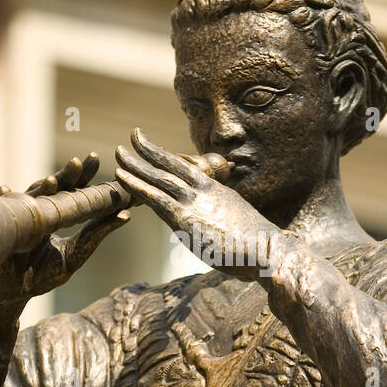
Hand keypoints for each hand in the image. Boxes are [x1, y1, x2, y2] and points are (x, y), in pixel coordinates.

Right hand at [0, 153, 129, 342]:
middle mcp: (37, 211)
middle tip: (80, 163)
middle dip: (66, 175)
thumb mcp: (75, 254)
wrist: (11, 291)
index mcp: (57, 214)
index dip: (83, 175)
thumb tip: (127, 215)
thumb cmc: (43, 273)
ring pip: (30, 198)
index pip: (73, 190)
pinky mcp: (1, 233)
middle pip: (54, 188)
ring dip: (41, 190)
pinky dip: (3, 201)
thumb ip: (96, 234)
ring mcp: (18, 219)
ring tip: (53, 182)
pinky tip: (6, 189)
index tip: (95, 158)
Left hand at [115, 129, 279, 280]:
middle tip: (134, 136)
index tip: (158, 150)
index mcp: (218, 191)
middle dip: (150, 150)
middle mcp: (204, 191)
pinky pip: (154, 197)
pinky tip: (120, 176)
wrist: (268, 251)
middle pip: (171, 165)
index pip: (188, 171)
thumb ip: (226, 220)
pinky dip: (136, 184)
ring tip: (118, 152)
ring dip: (135, 164)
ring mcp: (193, 202)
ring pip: (158, 177)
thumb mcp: (241, 226)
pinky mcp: (184, 218)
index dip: (170, 159)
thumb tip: (223, 228)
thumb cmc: (260, 247)